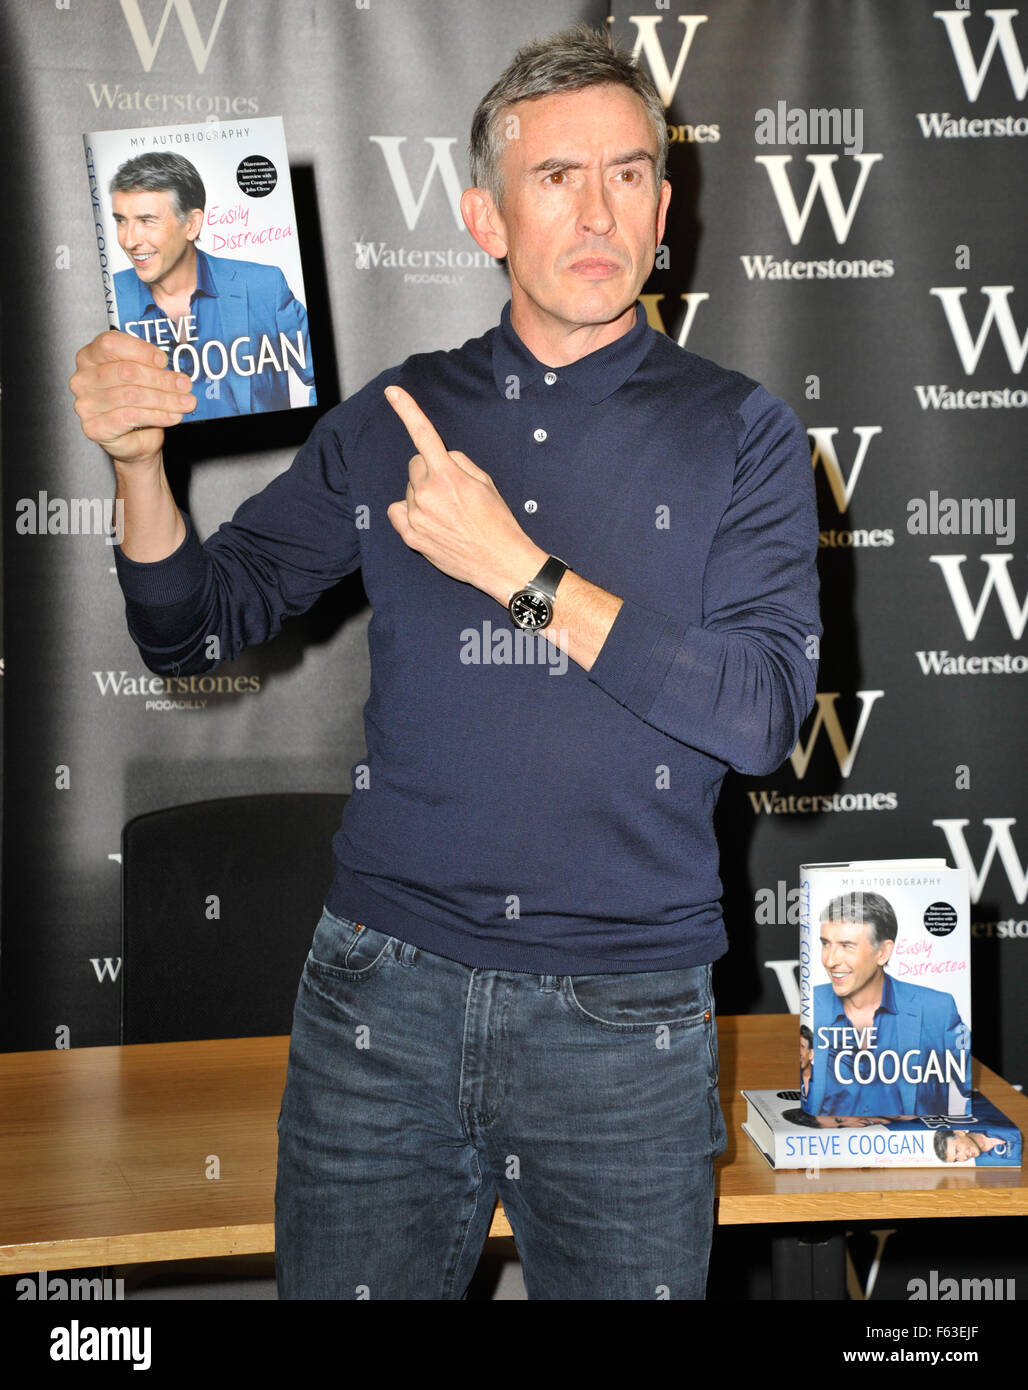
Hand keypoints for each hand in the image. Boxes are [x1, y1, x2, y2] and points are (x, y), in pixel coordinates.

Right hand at [69, 329, 196, 468]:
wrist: (134, 440)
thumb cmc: (136, 404)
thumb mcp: (143, 377)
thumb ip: (151, 366)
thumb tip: (175, 370)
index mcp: (90, 357)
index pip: (110, 343)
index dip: (141, 350)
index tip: (164, 360)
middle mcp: (83, 378)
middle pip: (126, 371)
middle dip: (161, 379)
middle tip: (185, 385)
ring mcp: (85, 404)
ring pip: (132, 395)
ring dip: (165, 399)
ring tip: (185, 402)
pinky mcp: (94, 427)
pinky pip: (130, 417)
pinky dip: (157, 415)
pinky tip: (173, 416)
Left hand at [385, 385, 542, 600]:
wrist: (500, 562)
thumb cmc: (497, 521)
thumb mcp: (486, 482)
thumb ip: (458, 463)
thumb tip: (441, 459)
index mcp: (447, 476)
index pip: (423, 435)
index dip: (407, 410)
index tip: (392, 392)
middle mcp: (426, 494)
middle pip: (416, 465)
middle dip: (430, 471)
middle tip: (452, 491)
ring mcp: (416, 516)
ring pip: (409, 490)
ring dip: (423, 494)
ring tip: (447, 513)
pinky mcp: (411, 536)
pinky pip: (397, 511)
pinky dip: (409, 512)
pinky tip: (430, 522)